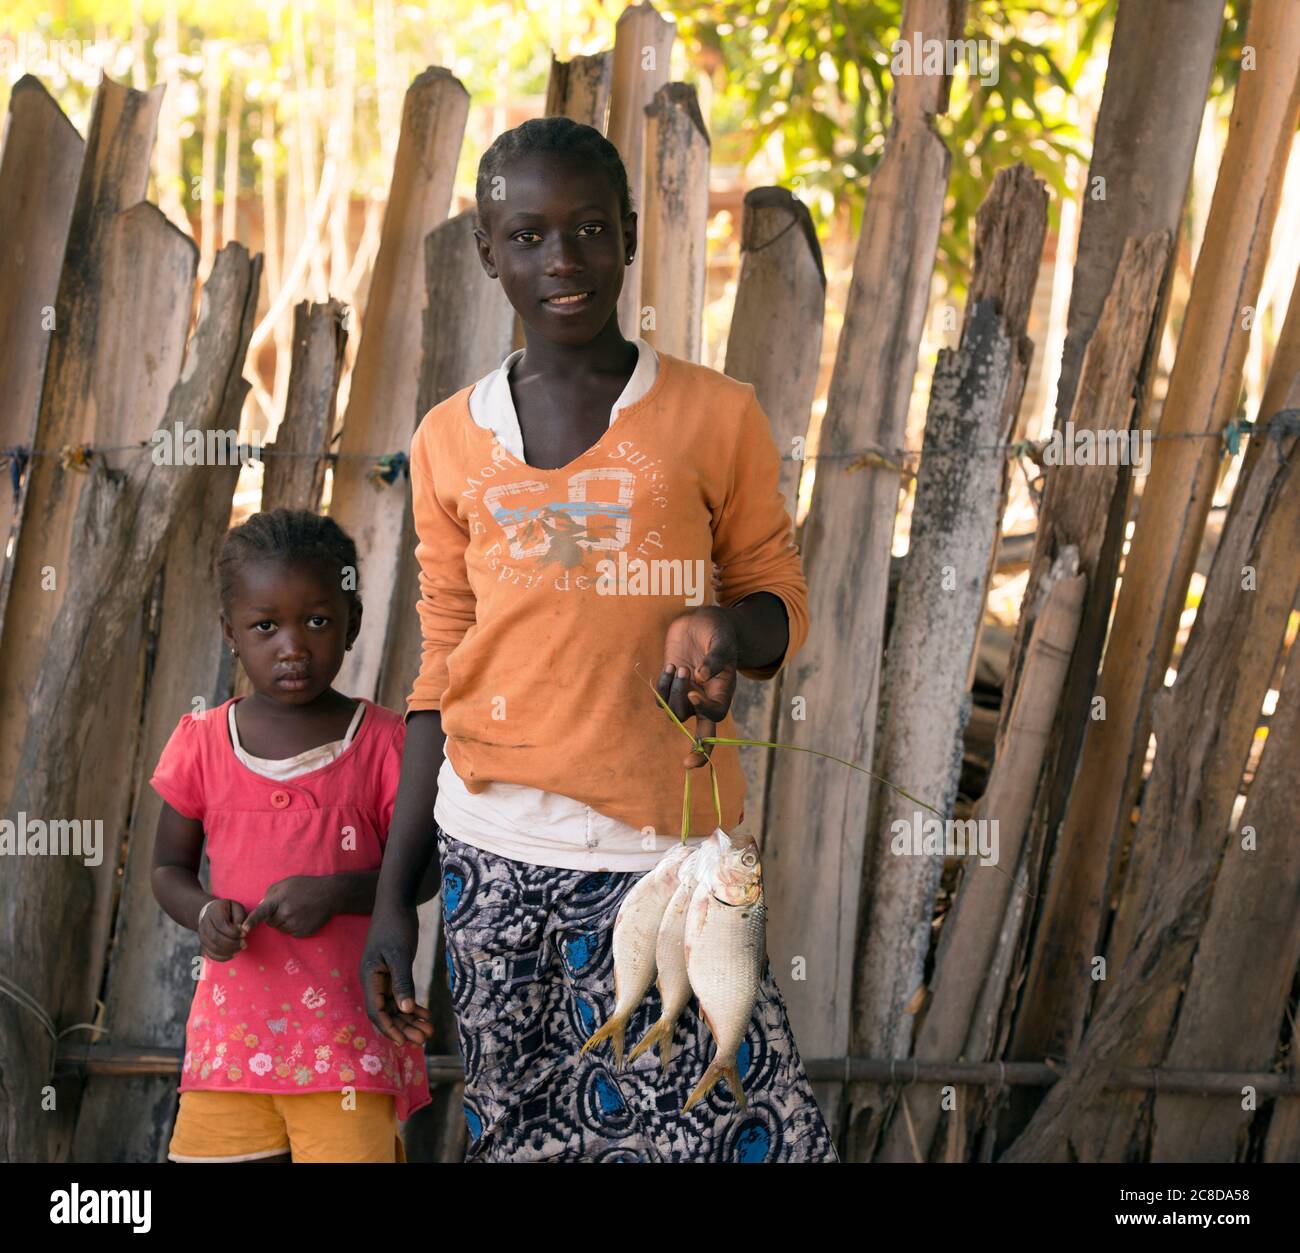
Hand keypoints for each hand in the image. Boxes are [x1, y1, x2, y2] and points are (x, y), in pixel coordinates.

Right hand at [199, 898, 247, 960]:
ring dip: (228, 951)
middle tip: (244, 944)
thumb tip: (242, 931)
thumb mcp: (238, 908)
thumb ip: (240, 918)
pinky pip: (210, 954)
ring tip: (240, 948)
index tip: (245, 934)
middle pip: (215, 937)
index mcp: (214, 910)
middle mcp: (204, 922)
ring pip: (212, 947)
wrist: (214, 913)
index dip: (233, 932)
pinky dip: (222, 957)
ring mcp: (202, 934)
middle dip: (232, 943)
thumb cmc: (230, 910)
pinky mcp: (203, 944)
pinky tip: (233, 954)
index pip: (221, 924)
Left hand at [242, 876, 339, 938]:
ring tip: (297, 910)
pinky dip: (293, 926)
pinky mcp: (302, 932)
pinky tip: (303, 916)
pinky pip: (290, 932)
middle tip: (288, 905)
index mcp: (280, 900)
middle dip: (274, 916)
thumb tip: (261, 908)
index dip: (251, 921)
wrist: (330, 894)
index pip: (261, 912)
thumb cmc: (306, 886)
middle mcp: (286, 914)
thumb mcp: (286, 884)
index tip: (243, 930)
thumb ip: (270, 895)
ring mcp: (294, 924)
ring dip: (283, 921)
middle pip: (270, 922)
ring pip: (279, 928)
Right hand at [361, 901, 433, 1045]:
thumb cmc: (396, 925)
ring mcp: (383, 977)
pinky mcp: (393, 971)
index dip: (390, 1028)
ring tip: (429, 1030)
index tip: (404, 1042)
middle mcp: (374, 980)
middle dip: (404, 1027)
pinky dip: (413, 1004)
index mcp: (369, 977)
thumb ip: (402, 981)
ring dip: (410, 1018)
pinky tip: (426, 1013)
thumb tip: (405, 1009)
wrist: (397, 903)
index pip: (377, 1011)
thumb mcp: (400, 954)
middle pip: (387, 1012)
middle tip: (424, 1039)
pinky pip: (401, 994)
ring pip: (396, 1005)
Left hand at [657, 606, 738, 768]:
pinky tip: (670, 665)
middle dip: (697, 751)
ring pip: (675, 712)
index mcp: (723, 691)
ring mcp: (687, 694)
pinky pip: (661, 698)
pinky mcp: (671, 685)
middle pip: (701, 733)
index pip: (716, 715)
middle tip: (687, 763)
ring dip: (674, 692)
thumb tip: (700, 676)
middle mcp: (706, 698)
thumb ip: (715, 657)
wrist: (703, 621)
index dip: (705, 711)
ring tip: (680, 666)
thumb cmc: (718, 630)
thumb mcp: (721, 640)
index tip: (694, 693)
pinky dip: (662, 685)